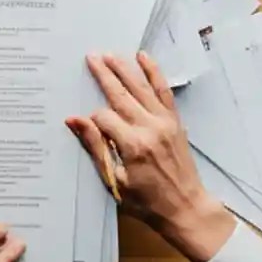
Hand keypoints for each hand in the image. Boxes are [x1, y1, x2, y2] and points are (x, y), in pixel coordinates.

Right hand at [66, 52, 235, 261]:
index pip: (104, 118)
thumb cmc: (147, 202)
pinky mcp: (175, 121)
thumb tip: (75, 120)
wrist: (186, 207)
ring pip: (142, 88)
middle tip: (91, 56)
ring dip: (126, 69)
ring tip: (111, 54)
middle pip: (122, 95)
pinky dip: (154, 73)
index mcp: (132, 145)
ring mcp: (165, 122)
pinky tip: (144, 58)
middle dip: (105, 75)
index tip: (83, 122)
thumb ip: (96, 148)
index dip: (91, 118)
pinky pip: (164, 91)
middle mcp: (150, 128)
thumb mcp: (115, 182)